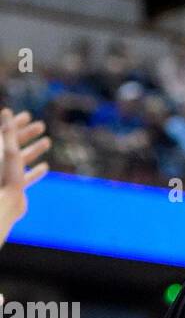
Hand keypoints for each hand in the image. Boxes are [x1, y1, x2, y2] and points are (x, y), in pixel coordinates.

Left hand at [0, 109, 51, 242]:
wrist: (4, 206)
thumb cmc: (5, 177)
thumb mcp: (9, 151)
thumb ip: (8, 131)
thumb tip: (7, 111)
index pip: (4, 133)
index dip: (15, 124)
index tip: (28, 116)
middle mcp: (0, 162)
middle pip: (13, 144)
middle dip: (27, 134)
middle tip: (42, 126)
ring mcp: (7, 175)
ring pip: (22, 158)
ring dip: (34, 149)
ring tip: (48, 142)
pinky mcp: (15, 187)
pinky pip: (26, 176)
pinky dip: (35, 170)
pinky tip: (44, 167)